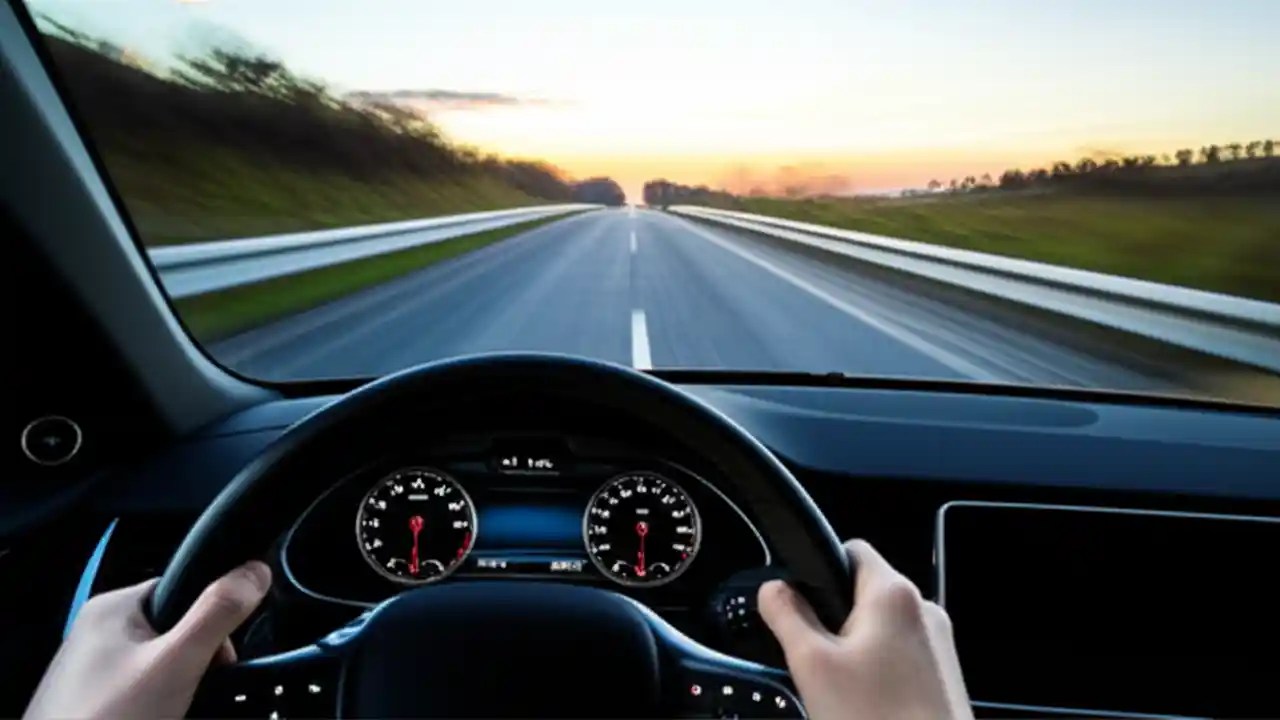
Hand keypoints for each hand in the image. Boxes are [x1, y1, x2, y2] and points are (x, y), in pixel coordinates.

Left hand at [24, 561, 271, 719]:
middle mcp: (98, 631)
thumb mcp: (176, 663)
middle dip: (196, 660)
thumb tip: (255, 570)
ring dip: (178, 684)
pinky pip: (142, 688)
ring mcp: (93, 668)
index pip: (183, 589)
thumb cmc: (109, 719)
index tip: (220, 656)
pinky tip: (157, 716)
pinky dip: (157, 702)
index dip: (213, 619)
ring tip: (173, 708)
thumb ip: (217, 614)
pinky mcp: (93, 698)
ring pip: (160, 663)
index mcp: (113, 607)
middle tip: (194, 690)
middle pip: (175, 629)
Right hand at [758, 540, 971, 719]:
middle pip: (862, 593)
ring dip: (854, 651)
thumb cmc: (878, 719)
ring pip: (879, 629)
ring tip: (843, 690)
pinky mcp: (940, 676)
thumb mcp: (811, 665)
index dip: (818, 570)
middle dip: (833, 621)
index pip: (850, 549)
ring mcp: (937, 645)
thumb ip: (786, 616)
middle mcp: (923, 611)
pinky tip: (866, 705)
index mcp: (893, 593)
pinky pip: (897, 658)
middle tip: (817, 661)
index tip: (799, 603)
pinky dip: (876, 674)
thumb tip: (773, 590)